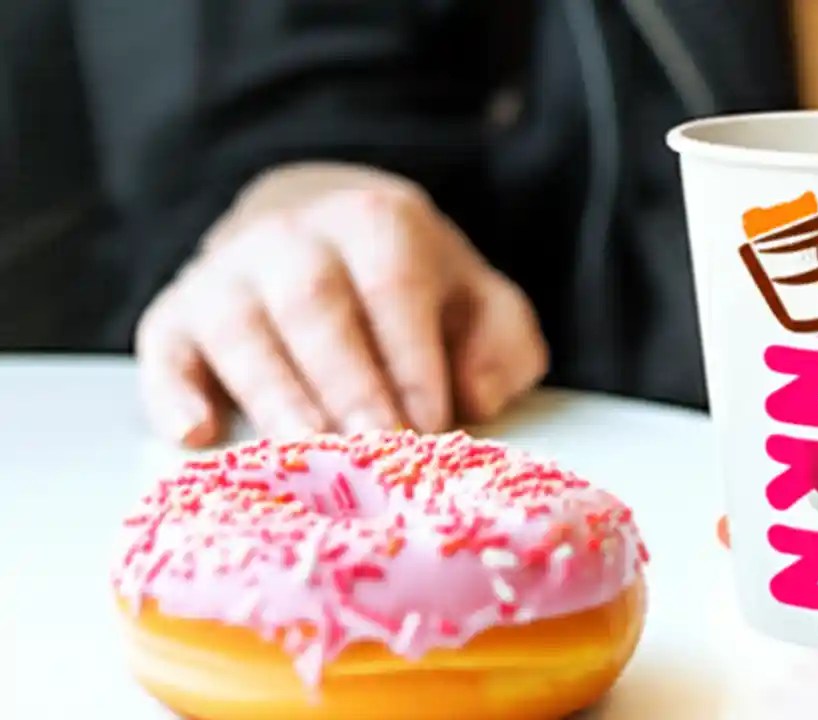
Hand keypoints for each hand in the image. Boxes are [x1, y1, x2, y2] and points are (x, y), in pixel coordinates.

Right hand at [136, 163, 547, 445]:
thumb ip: (501, 342)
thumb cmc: (412, 281)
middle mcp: (292, 236)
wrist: (317, 220)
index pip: (393, 288)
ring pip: (242, 329)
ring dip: (275, 398)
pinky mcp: (177, 312)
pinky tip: (195, 433)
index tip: (429, 426)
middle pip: (315, 307)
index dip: (410, 360)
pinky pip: (162, 347)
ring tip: (305, 460)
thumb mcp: (477, 297)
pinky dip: (170, 390)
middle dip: (346, 386)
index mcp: (376, 223)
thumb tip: (475, 398)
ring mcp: (226, 271)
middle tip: (372, 452)